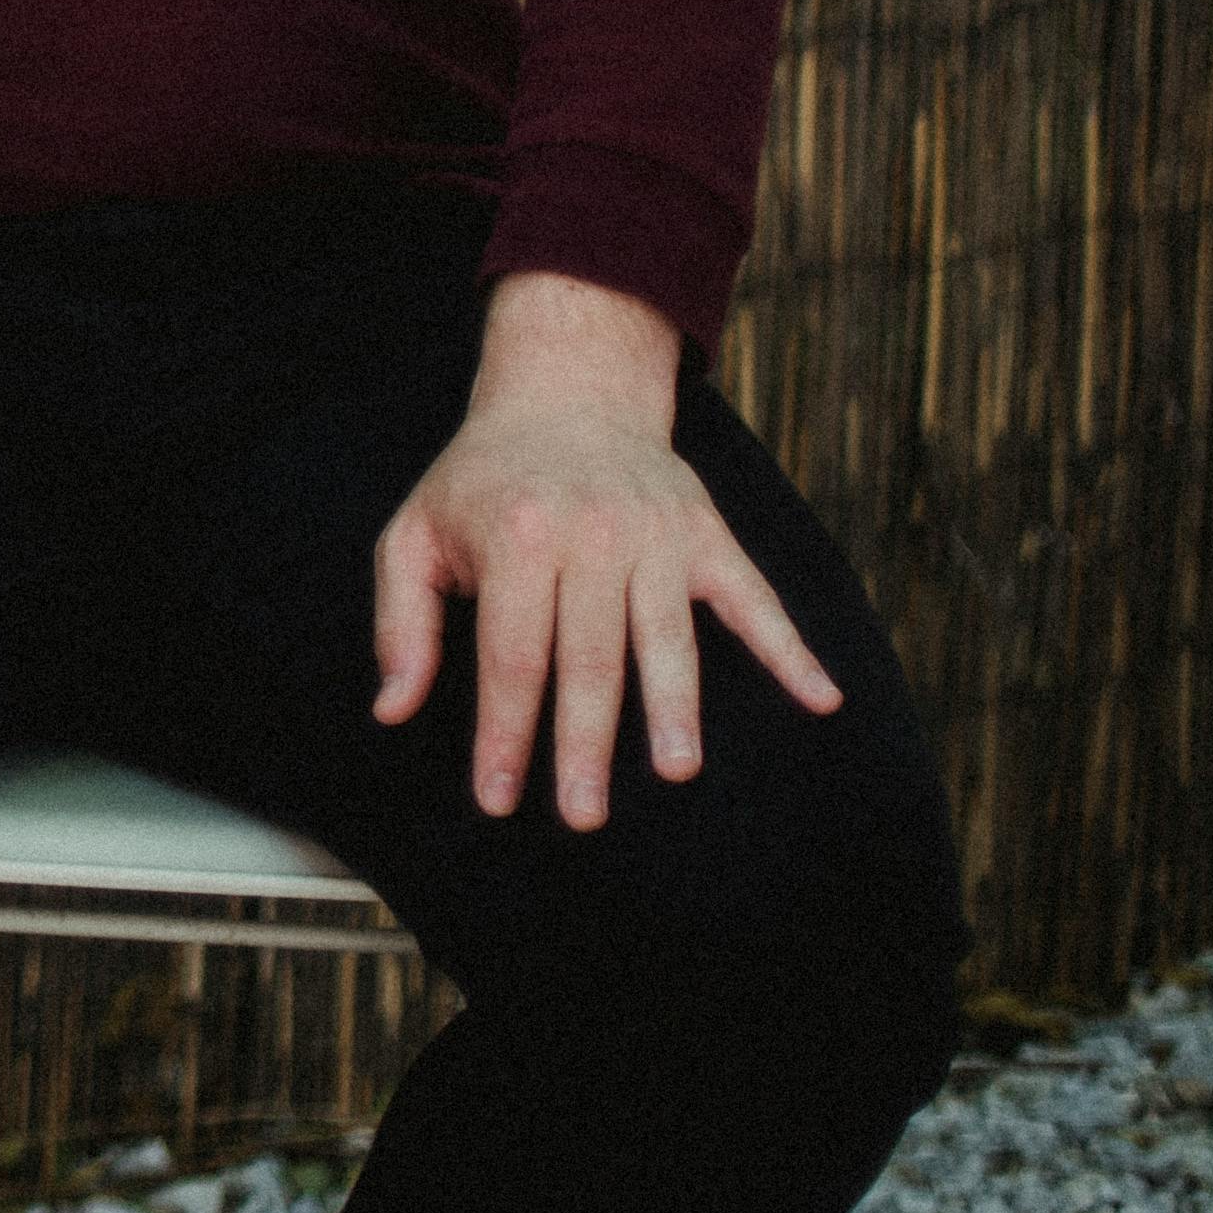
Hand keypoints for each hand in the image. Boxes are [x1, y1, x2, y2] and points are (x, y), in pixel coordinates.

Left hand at [373, 270, 842, 825]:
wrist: (566, 395)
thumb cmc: (479, 483)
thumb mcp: (414, 535)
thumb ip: (402, 624)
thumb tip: (392, 709)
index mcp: (518, 537)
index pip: (512, 657)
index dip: (504, 733)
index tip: (498, 799)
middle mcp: (593, 535)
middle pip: (591, 659)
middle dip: (585, 744)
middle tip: (583, 816)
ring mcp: (658, 535)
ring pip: (669, 638)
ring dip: (673, 709)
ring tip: (674, 771)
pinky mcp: (707, 535)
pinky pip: (755, 599)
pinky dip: (791, 650)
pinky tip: (820, 699)